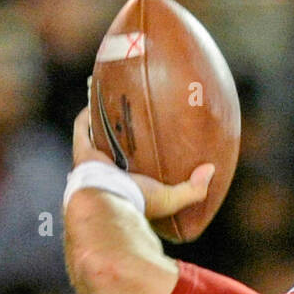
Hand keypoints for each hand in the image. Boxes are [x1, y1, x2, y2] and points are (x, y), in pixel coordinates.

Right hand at [72, 98, 213, 223]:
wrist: (109, 200)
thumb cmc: (139, 202)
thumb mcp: (171, 199)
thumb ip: (194, 189)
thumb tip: (211, 170)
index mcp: (128, 182)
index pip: (136, 166)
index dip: (143, 153)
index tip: (152, 138)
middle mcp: (110, 170)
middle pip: (117, 145)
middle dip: (123, 131)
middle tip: (132, 114)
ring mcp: (95, 159)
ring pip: (99, 133)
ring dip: (105, 116)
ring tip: (113, 97)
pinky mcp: (82, 149)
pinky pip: (83, 126)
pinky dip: (88, 111)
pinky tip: (97, 91)